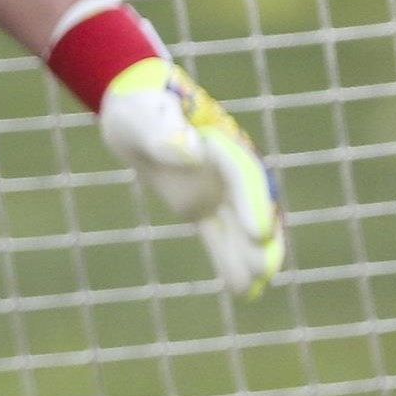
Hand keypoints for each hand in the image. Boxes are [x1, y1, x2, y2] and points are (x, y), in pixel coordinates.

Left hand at [99, 56, 288, 297]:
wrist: (132, 111)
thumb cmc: (140, 106)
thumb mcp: (145, 114)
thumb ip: (164, 131)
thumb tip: (191, 152)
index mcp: (219, 141)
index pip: (240, 175)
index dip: (251, 203)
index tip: (258, 231)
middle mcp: (225, 169)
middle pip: (249, 206)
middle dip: (258, 238)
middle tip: (264, 267)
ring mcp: (216, 190)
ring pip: (238, 227)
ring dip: (247, 256)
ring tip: (254, 287)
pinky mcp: (201, 206)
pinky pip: (218, 235)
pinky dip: (228, 260)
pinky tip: (241, 290)